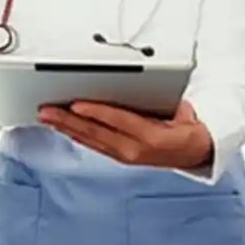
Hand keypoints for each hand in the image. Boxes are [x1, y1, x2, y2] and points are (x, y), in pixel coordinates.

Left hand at [38, 100, 212, 168]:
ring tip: (47, 117)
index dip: (96, 112)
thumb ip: (160, 101)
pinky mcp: (120, 157)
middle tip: (47, 110)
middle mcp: (134, 150)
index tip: (76, 104)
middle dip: (68, 120)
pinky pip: (94, 145)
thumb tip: (139, 86)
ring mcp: (125, 156)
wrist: (197, 152)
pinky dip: (77, 135)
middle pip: (96, 132)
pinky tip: (65, 128)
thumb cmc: (188, 128)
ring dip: (66, 128)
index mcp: (151, 137)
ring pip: (90, 140)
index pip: (118, 120)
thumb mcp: (182, 110)